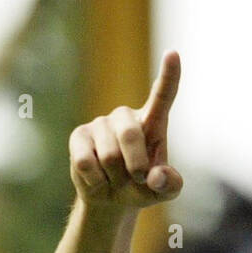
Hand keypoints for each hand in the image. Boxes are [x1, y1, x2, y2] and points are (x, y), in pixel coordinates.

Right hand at [68, 50, 183, 205]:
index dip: (169, 76)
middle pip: (130, 136)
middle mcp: (126, 117)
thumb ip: (171, 184)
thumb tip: (156, 176)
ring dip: (116, 178)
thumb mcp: (165, 191)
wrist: (112, 199)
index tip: (173, 53)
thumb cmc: (144, 188)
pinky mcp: (78, 136)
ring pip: (108, 156)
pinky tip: (98, 178)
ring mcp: (100, 124)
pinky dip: (96, 181)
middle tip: (138, 180)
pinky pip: (87, 163)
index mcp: (153, 123)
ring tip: (116, 178)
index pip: (163, 96)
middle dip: (136, 167)